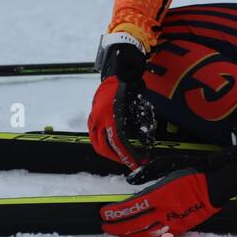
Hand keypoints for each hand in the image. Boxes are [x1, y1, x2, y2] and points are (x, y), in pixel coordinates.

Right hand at [87, 33, 151, 171]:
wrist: (116, 73)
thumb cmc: (130, 88)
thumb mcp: (139, 105)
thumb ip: (140, 124)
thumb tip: (145, 143)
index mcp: (112, 114)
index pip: (119, 142)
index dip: (129, 154)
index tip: (138, 163)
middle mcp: (99, 118)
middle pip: (106, 147)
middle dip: (120, 158)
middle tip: (132, 162)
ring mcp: (93, 118)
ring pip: (97, 144)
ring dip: (111, 154)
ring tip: (123, 157)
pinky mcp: (91, 118)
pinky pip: (94, 137)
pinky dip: (103, 145)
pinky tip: (114, 148)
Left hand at [100, 146, 236, 236]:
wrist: (218, 183)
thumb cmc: (195, 170)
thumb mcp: (169, 164)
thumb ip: (148, 173)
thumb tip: (130, 179)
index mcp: (160, 194)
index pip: (131, 207)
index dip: (115, 213)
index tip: (104, 213)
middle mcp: (164, 210)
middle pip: (134, 224)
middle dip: (116, 227)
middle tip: (105, 226)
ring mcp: (173, 220)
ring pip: (146, 233)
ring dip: (129, 235)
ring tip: (117, 234)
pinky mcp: (182, 226)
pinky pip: (161, 235)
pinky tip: (141, 236)